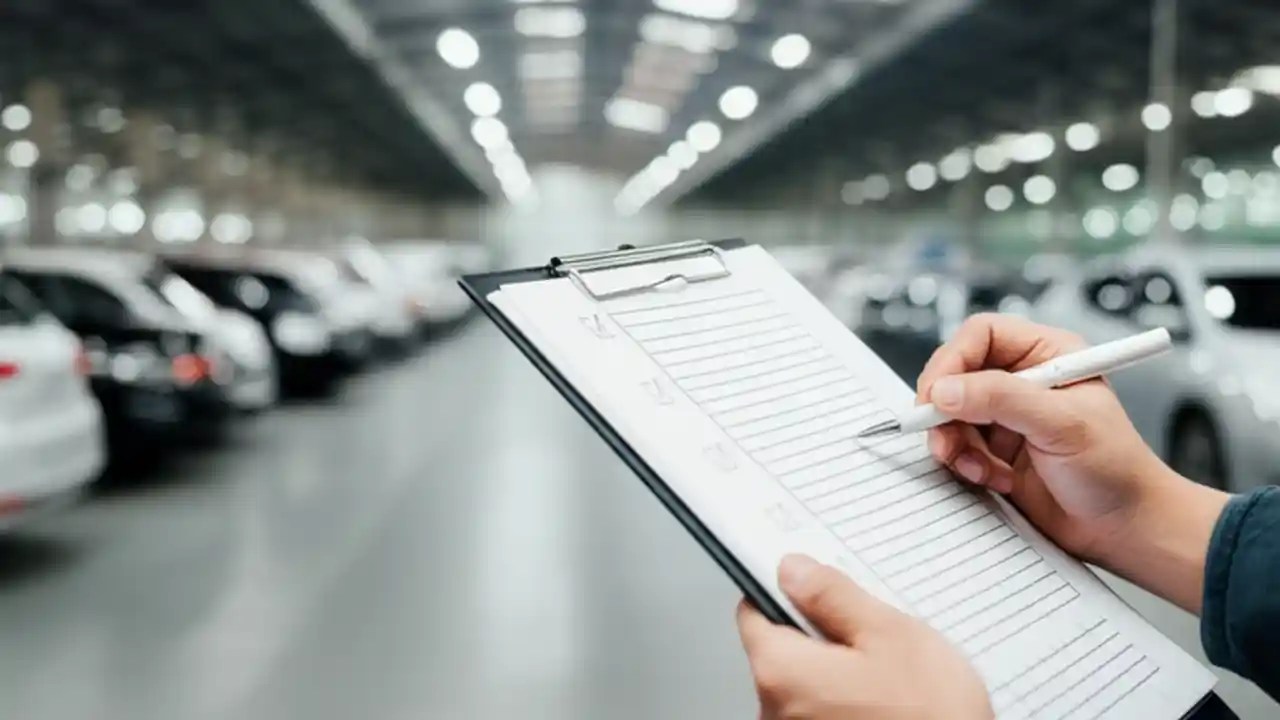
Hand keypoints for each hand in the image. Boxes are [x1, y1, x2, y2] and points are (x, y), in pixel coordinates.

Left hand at [736, 555, 991, 719]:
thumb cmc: (929, 714)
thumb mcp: (889, 634)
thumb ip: (832, 596)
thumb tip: (792, 571)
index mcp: (779, 671)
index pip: (753, 612)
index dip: (786, 593)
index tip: (820, 589)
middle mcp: (773, 711)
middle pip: (780, 649)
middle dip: (821, 635)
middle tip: (872, 635)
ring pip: (804, 682)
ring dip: (837, 671)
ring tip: (888, 675)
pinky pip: (820, 710)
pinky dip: (845, 700)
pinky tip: (885, 702)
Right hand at [916, 314, 1227, 612]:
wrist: (1123, 528)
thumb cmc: (1116, 469)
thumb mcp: (1062, 424)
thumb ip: (1001, 399)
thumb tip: (946, 390)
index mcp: (1047, 355)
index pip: (981, 336)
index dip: (953, 360)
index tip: (936, 395)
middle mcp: (1023, 380)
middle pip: (956, 374)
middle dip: (945, 409)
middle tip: (942, 437)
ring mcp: (1006, 416)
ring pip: (950, 413)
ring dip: (955, 443)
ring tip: (979, 467)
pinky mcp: (995, 450)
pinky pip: (956, 446)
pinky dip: (965, 464)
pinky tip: (995, 479)